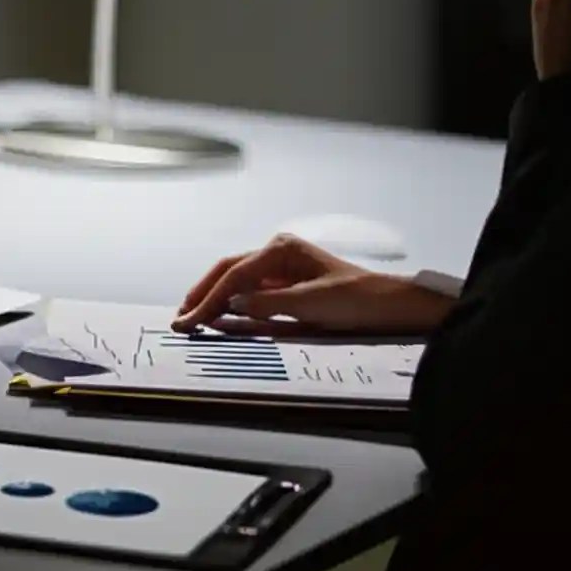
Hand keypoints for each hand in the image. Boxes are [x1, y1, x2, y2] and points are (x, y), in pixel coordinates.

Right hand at [170, 234, 454, 336]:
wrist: (390, 306)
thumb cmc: (356, 301)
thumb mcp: (311, 303)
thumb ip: (267, 302)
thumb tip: (230, 302)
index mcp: (280, 250)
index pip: (234, 276)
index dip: (208, 300)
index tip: (188, 321)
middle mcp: (276, 253)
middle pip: (227, 271)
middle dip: (202, 294)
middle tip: (180, 319)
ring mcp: (280, 268)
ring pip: (235, 280)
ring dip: (213, 298)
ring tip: (191, 317)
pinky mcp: (285, 285)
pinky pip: (249, 292)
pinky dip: (230, 303)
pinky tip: (218, 315)